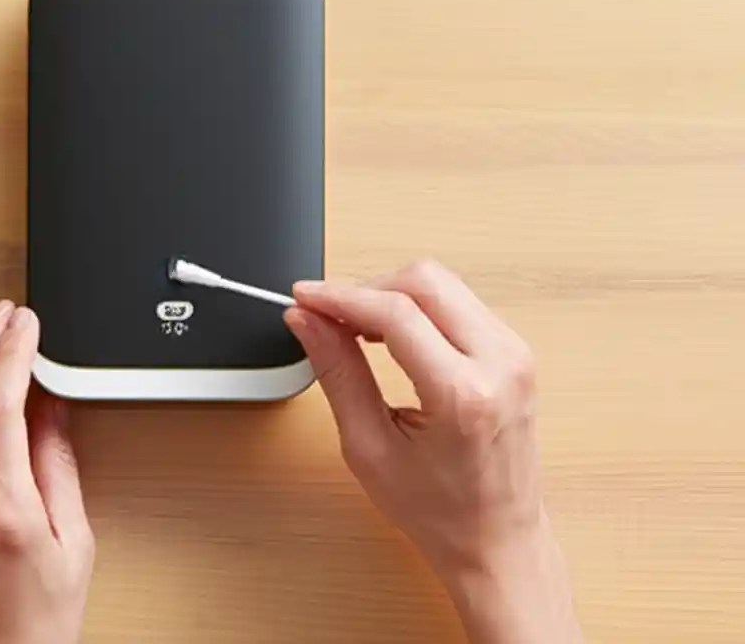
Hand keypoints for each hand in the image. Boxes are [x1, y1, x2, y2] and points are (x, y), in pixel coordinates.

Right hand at [285, 260, 581, 643]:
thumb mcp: (369, 447)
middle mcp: (500, 364)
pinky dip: (417, 308)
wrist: (497, 540)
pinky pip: (459, 303)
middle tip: (327, 315)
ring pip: (443, 285)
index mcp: (464, 394)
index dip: (340, 297)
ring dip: (391, 295)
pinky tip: (389, 336)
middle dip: (366, 288)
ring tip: (354, 329)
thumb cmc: (440, 510)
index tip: (304, 299)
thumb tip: (308, 322)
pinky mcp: (516, 352)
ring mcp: (516, 355)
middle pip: (424, 280)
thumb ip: (337, 373)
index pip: (396, 312)